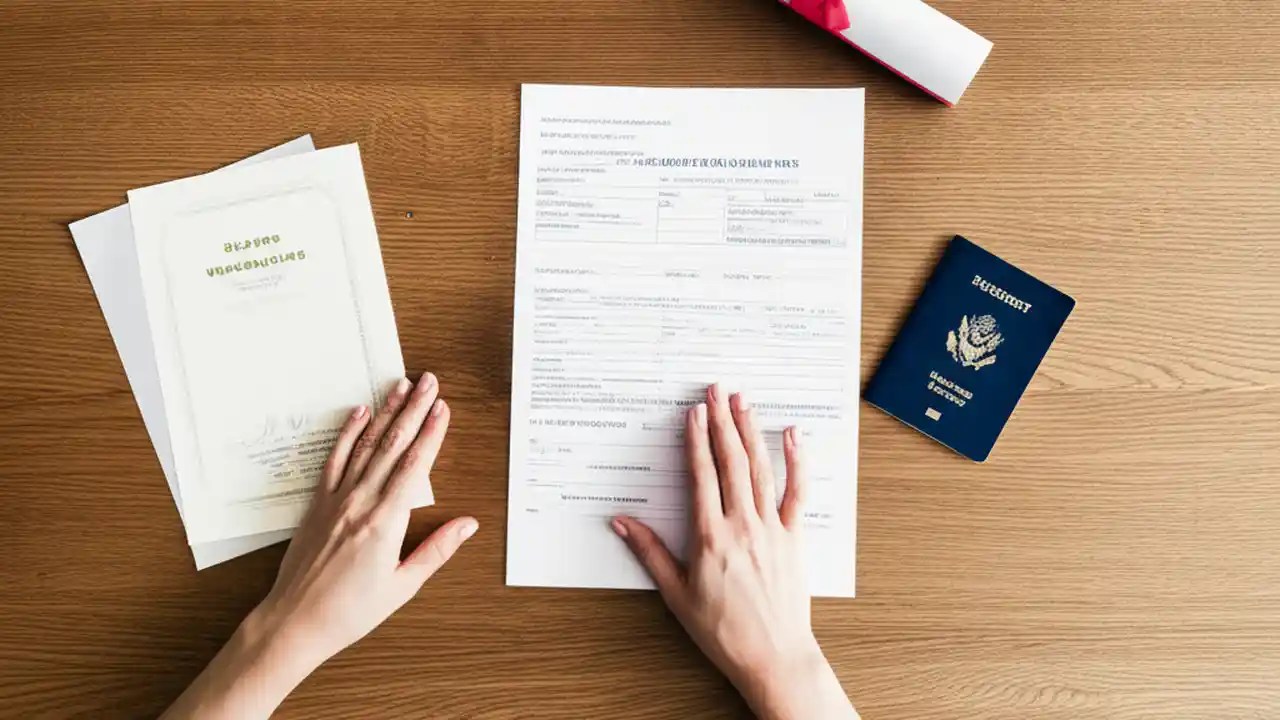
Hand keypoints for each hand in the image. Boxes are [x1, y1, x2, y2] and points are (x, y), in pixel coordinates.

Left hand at [257, 372, 476, 665]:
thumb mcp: (402, 586)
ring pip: (366, 446)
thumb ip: (436, 550)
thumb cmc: (349, 612)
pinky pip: (334, 460)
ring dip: (386, 413)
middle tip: (429, 382)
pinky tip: (359, 414)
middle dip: (414, 411)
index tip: (443, 409)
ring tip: (401, 387)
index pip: (415, 467)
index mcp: (385, 524)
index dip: (431, 434)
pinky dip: (348, 434)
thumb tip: (467, 524)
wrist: (295, 622)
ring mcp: (336, 501)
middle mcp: (360, 504)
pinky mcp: (317, 504)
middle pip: (393, 447)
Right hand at [612, 384, 856, 719]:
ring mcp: (771, 529)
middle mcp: (742, 526)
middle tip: (715, 390)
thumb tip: (621, 522)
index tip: (692, 413)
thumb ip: (649, 552)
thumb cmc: (722, 631)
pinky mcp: (793, 537)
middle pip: (731, 462)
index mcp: (710, 538)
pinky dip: (797, 461)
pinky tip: (793, 435)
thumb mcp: (676, 594)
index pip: (701, 476)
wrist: (772, 655)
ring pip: (760, 469)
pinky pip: (797, 492)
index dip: (696, 440)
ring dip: (750, 431)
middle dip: (722, 422)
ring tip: (742, 402)